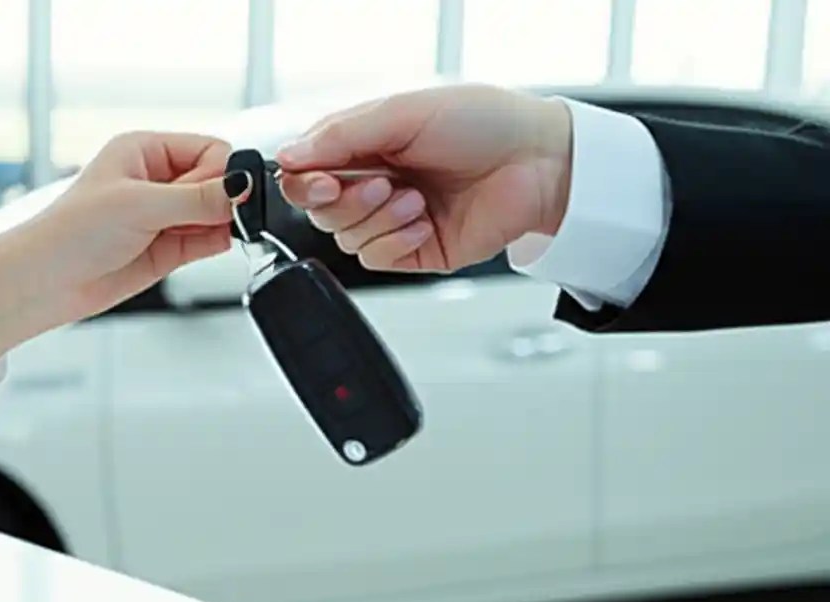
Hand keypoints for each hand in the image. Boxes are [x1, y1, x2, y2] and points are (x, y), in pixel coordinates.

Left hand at [0, 131, 249, 362]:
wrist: (45, 283)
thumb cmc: (70, 233)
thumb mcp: (139, 205)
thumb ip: (197, 198)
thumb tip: (243, 188)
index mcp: (145, 150)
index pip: (209, 148)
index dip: (222, 172)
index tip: (226, 195)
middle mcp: (156, 180)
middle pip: (217, 181)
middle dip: (221, 200)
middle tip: (210, 217)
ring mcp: (164, 215)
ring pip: (216, 212)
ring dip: (222, 223)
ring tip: (205, 233)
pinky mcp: (168, 248)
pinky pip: (209, 239)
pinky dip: (219, 242)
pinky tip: (216, 244)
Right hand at [276, 84, 572, 272]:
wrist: (541, 162)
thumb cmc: (485, 123)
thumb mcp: (403, 113)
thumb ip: (341, 136)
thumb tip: (288, 156)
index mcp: (366, 144)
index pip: (307, 171)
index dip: (303, 182)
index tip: (318, 181)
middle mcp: (375, 181)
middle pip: (320, 211)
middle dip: (344, 202)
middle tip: (379, 185)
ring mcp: (394, 218)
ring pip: (346, 239)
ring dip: (377, 220)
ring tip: (414, 199)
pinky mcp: (416, 250)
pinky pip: (377, 260)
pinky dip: (394, 242)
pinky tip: (422, 223)